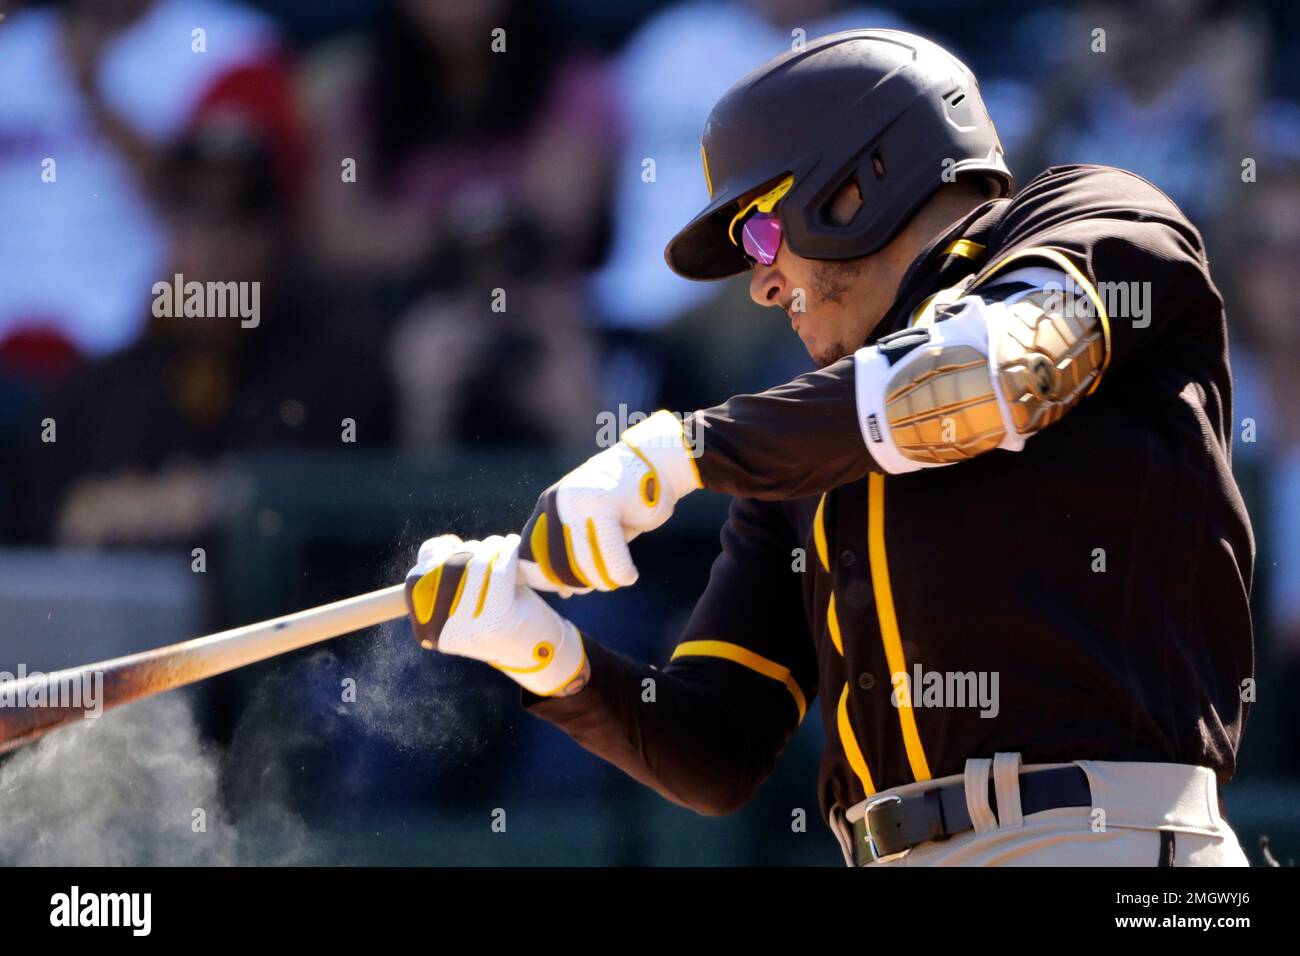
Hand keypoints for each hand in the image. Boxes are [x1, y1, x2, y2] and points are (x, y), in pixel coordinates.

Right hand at [404, 533, 587, 696]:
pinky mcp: (499, 618)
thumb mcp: (466, 602)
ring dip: (490, 546)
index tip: (454, 545)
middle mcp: (444, 631)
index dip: (434, 552)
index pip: (416, 578)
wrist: (538, 654)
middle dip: (467, 548)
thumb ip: (446, 579)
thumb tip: (437, 548)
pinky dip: (507, 549)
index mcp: (428, 631)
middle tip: (487, 548)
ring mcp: (471, 627)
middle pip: (445, 565)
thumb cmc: (499, 617)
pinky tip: (513, 544)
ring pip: (474, 564)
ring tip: (502, 545)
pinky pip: (499, 569)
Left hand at [518, 410, 701, 594]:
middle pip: (555, 565)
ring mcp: (578, 501)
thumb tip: (563, 592)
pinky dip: (620, 572)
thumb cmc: (626, 505)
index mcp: (547, 508)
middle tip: (601, 583)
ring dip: (603, 580)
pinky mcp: (604, 502)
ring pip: (581, 561)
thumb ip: (575, 555)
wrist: (658, 467)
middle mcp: (557, 503)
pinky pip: (608, 554)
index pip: (528, 558)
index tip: (571, 587)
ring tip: (619, 578)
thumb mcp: (594, 531)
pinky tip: (630, 575)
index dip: (548, 580)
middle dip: (578, 584)